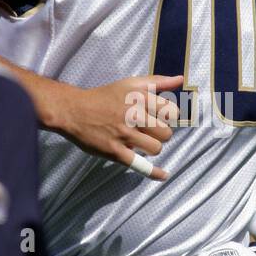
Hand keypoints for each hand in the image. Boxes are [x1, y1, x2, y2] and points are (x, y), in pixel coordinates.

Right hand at [49, 74, 183, 179]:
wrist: (74, 111)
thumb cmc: (104, 97)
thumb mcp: (130, 83)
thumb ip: (157, 81)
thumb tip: (180, 79)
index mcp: (139, 97)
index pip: (172, 112)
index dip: (169, 116)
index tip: (160, 117)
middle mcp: (133, 115)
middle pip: (166, 133)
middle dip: (161, 133)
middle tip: (149, 130)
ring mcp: (124, 135)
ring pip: (156, 148)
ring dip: (152, 147)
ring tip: (143, 142)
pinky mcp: (115, 151)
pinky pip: (140, 165)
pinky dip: (154, 172)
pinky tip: (163, 175)